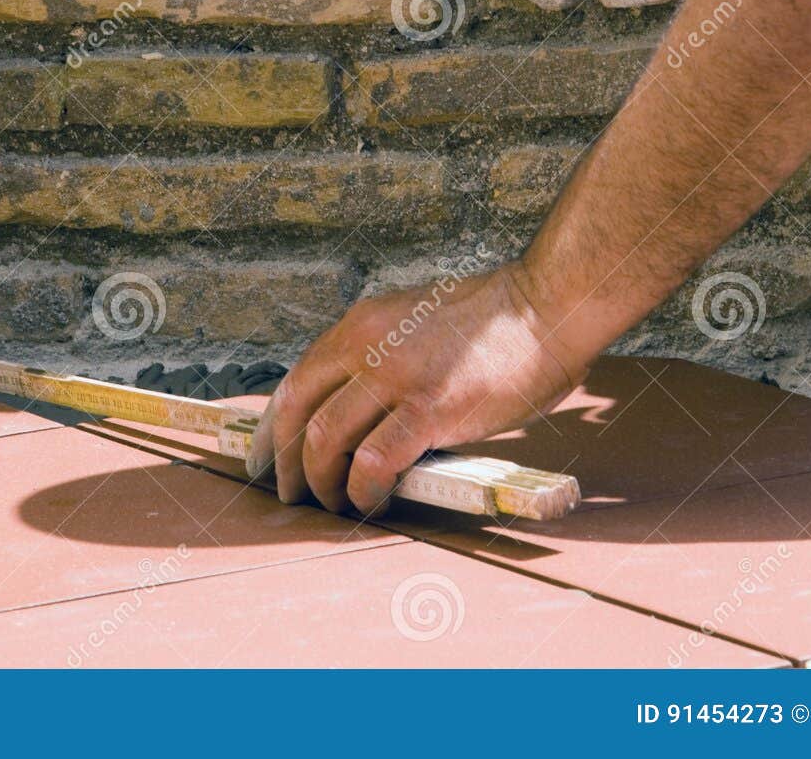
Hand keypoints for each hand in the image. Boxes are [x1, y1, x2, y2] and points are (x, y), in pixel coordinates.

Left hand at [246, 262, 586, 514]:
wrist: (544, 306)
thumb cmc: (492, 323)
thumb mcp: (412, 324)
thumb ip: (379, 359)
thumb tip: (358, 412)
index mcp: (359, 325)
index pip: (295, 382)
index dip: (273, 429)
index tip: (266, 459)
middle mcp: (364, 346)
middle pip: (297, 414)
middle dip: (286, 463)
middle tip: (290, 495)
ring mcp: (392, 376)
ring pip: (324, 441)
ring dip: (321, 483)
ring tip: (331, 505)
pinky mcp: (427, 408)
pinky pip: (372, 462)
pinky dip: (362, 490)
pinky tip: (370, 502)